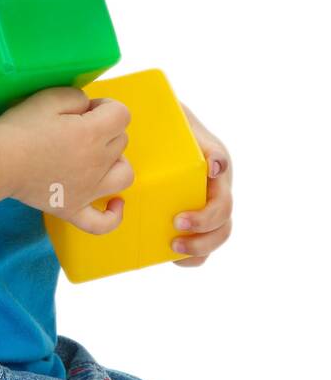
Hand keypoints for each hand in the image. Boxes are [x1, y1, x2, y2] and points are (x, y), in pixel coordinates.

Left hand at [171, 101, 232, 266]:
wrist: (156, 122)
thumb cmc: (171, 122)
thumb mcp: (184, 123)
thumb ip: (200, 141)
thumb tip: (215, 166)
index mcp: (217, 168)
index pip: (222, 200)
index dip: (207, 217)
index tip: (179, 220)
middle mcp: (216, 188)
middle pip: (223, 223)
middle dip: (202, 235)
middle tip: (175, 237)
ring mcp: (206, 203)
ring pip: (217, 236)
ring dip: (200, 249)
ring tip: (174, 249)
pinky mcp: (192, 215)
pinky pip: (201, 244)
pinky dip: (192, 257)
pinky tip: (172, 257)